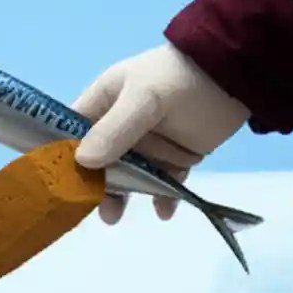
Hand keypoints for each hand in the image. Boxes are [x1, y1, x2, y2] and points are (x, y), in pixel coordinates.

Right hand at [71, 42, 249, 223]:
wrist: (237, 75)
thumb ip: (114, 129)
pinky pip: (162, 183)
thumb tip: (82, 162)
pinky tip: (164, 211)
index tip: (55, 182)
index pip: (71, 132)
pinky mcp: (174, 158)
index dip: (60, 156)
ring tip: (115, 217)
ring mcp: (147, 145)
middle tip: (90, 205)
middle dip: (92, 185)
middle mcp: (119, 126)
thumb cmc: (180, 78)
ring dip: (121, 197)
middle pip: (96, 163)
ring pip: (126, 177)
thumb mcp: (144, 98)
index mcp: (103, 103)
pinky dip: (161, 199)